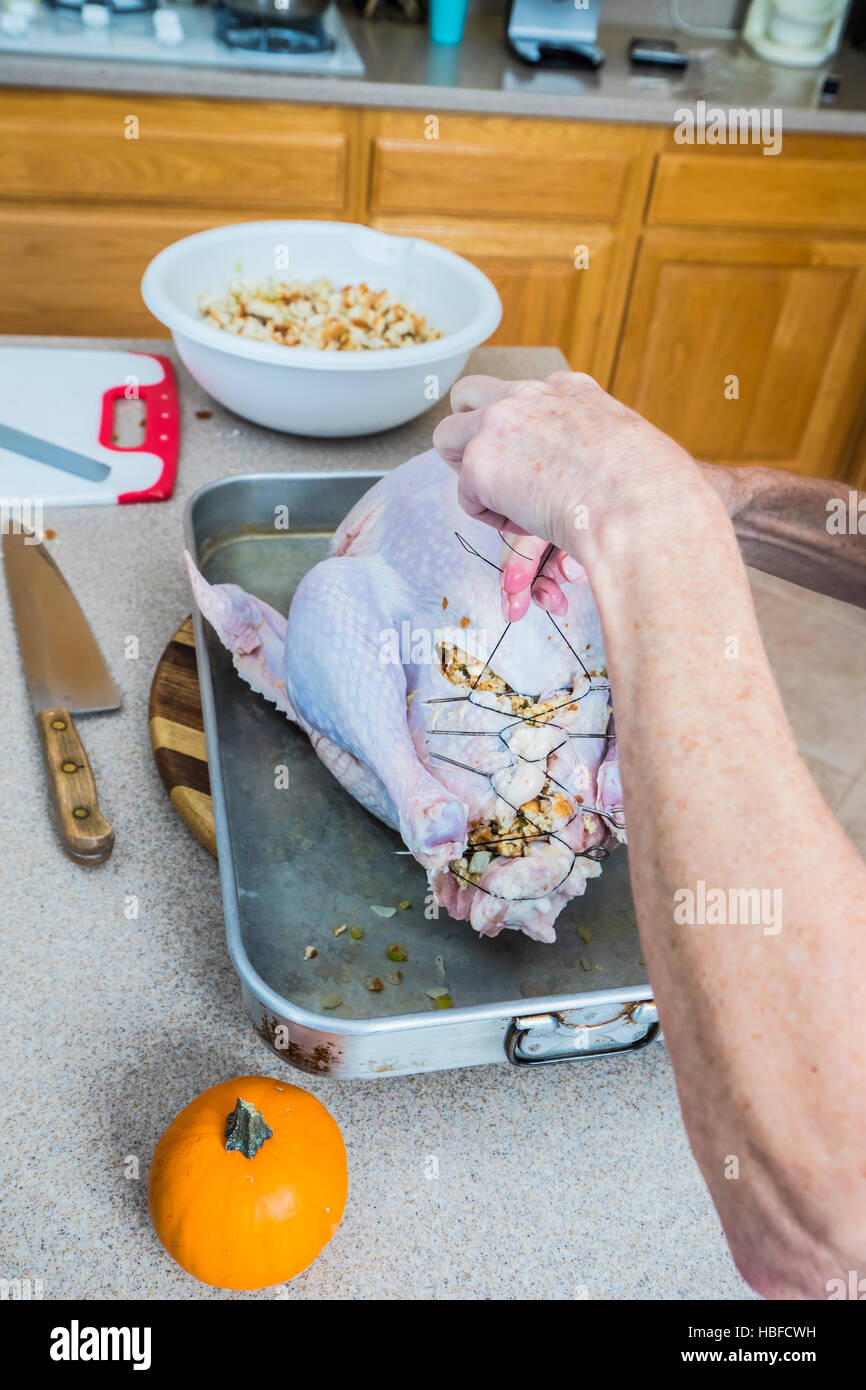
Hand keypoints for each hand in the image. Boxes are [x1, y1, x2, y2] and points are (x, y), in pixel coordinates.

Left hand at [433, 371, 699, 619]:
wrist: (640, 508)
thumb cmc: (652, 493)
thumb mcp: (631, 447)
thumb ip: (600, 447)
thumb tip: (596, 474)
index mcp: (571, 390)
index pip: (526, 394)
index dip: (523, 432)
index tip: (541, 465)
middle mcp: (529, 394)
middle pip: (469, 395)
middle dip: (472, 433)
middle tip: (498, 474)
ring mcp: (499, 423)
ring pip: (446, 436)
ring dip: (467, 473)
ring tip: (506, 504)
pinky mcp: (479, 461)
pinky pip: (464, 494)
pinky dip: (488, 517)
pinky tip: (525, 525)